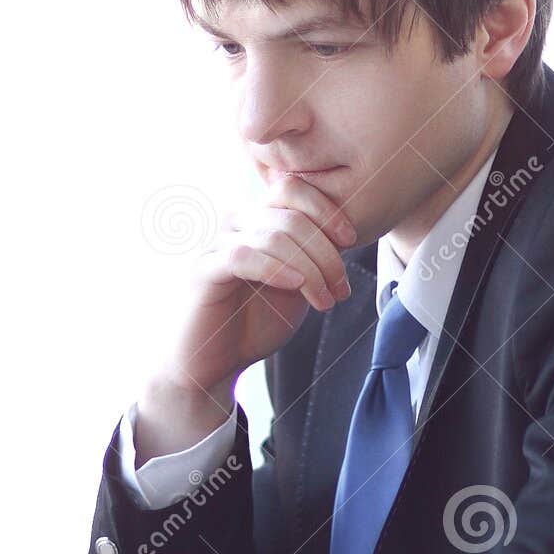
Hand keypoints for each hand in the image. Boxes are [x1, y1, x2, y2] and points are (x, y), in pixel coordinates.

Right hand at [161, 168, 356, 403]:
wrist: (215, 363)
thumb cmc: (254, 325)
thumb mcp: (296, 285)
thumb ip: (312, 256)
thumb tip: (344, 233)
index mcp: (255, 220)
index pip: (291, 189)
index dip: (325, 209)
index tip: (350, 241)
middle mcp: (233, 224)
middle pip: (289, 215)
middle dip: (325, 252)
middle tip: (340, 288)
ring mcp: (216, 244)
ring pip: (273, 236)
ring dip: (310, 269)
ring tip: (325, 300)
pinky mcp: (203, 270)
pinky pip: (244, 257)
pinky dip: (276, 269)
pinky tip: (295, 287)